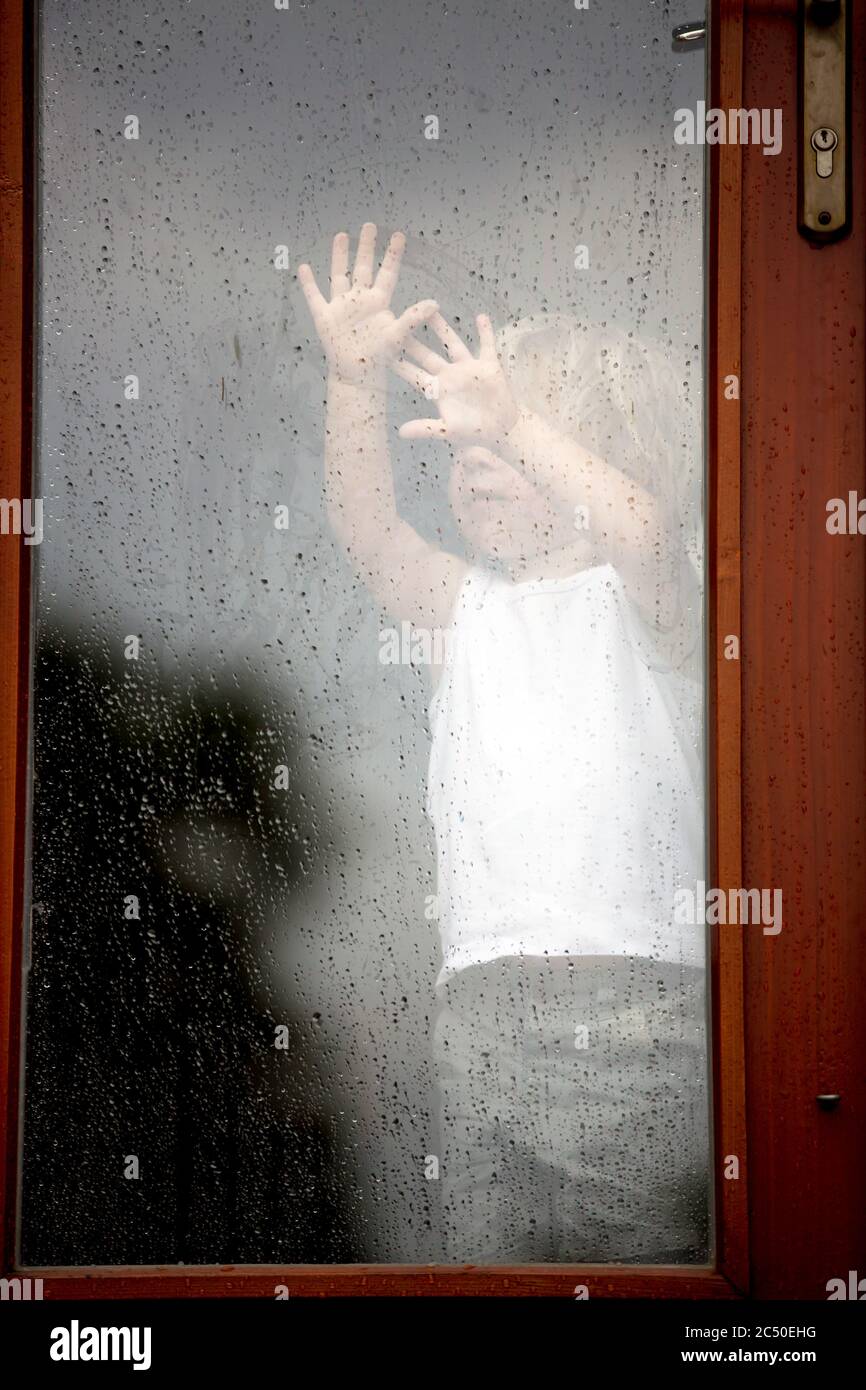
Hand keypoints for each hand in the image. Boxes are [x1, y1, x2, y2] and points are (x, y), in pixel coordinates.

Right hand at [297, 223, 437, 385]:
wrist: (356, 374)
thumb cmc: (379, 358)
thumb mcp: (397, 336)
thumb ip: (413, 318)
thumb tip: (435, 303)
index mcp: (378, 302)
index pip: (387, 272)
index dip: (392, 255)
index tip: (399, 236)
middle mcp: (360, 300)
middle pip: (363, 267)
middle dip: (366, 247)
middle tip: (369, 226)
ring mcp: (342, 306)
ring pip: (340, 275)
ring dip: (339, 256)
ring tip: (341, 236)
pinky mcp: (325, 316)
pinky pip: (314, 296)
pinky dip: (308, 283)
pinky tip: (304, 268)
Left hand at [393, 312, 519, 444]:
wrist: (501, 431)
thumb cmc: (474, 433)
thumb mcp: (448, 431)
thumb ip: (425, 429)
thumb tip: (400, 433)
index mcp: (438, 391)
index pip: (414, 374)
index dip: (399, 364)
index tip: (383, 351)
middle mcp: (450, 376)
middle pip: (428, 355)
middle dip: (413, 340)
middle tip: (397, 322)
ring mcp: (469, 369)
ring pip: (453, 343)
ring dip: (443, 328)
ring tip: (431, 309)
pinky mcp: (488, 366)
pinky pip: (487, 344)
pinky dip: (486, 332)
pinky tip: (480, 316)